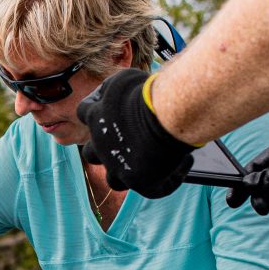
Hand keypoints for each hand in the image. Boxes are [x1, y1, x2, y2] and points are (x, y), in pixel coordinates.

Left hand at [77, 69, 193, 197]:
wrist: (165, 115)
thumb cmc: (147, 92)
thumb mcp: (124, 80)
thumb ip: (115, 88)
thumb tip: (121, 95)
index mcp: (95, 118)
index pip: (85, 113)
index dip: (98, 111)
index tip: (115, 108)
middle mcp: (100, 146)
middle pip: (91, 154)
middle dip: (105, 151)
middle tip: (129, 142)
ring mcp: (118, 167)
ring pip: (114, 180)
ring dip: (131, 172)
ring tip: (154, 162)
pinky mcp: (140, 182)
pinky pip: (154, 189)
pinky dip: (170, 179)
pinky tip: (183, 165)